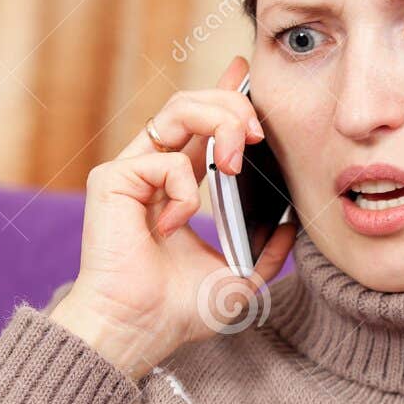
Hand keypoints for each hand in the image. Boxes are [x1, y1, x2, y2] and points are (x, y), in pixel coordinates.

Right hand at [49, 55, 296, 377]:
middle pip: (194, 101)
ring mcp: (131, 170)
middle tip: (261, 130)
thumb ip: (268, 252)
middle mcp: (153, 168)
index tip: (247, 72)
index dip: (224, 90)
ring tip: (240, 156)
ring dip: (220, 122)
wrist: (138, 332)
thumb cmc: (176, 310)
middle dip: (234, 102)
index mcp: (178, 182)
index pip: (203, 122)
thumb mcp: (240, 277)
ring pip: (177, 107)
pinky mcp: (111, 179)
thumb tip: (292, 225)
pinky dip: (184, 190)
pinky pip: (164, 158)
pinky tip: (174, 227)